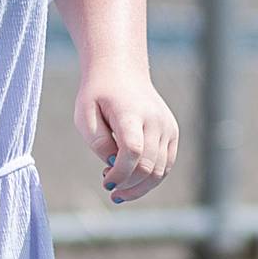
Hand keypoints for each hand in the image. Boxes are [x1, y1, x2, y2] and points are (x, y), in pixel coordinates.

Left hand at [73, 72, 178, 203]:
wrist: (121, 71)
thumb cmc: (99, 95)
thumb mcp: (85, 114)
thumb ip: (98, 142)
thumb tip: (113, 165)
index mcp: (131, 113)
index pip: (133, 151)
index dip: (120, 174)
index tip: (106, 182)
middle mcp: (155, 120)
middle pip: (148, 166)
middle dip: (128, 184)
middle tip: (108, 186)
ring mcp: (167, 127)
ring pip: (160, 171)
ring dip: (139, 186)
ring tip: (118, 185)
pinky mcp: (172, 133)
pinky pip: (166, 165)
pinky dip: (150, 179)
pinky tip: (132, 179)